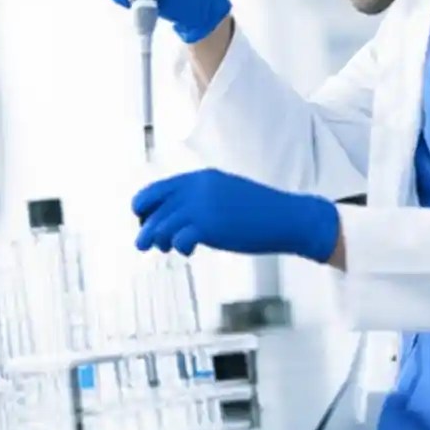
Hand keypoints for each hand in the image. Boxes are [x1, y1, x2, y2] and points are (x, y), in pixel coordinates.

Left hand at [132, 169, 339, 262]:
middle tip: (146, 244)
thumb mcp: (223, 193)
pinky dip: (180, 248)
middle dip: (145, 228)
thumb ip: (198, 198)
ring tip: (166, 249)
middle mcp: (195, 188)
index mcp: (198, 178)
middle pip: (151, 209)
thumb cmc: (257, 210)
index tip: (146, 223)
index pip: (154, 190)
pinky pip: (178, 240)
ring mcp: (201, 206)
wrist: (286, 217)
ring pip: (160, 226)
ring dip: (158, 241)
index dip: (143, 209)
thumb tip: (174, 216)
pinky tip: (191, 251)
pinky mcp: (209, 226)